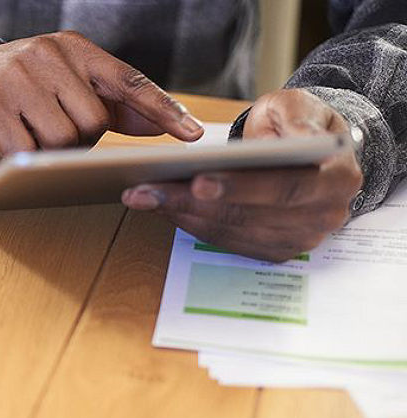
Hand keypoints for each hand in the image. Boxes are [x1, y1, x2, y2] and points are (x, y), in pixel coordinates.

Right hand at [0, 31, 203, 155]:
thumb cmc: (24, 87)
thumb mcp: (67, 83)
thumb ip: (114, 103)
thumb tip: (163, 126)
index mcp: (74, 48)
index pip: (127, 79)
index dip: (162, 108)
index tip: (193, 134)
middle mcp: (47, 55)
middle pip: (94, 120)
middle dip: (84, 140)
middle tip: (63, 137)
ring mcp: (16, 78)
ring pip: (63, 138)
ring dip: (55, 152)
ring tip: (37, 140)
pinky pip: (26, 151)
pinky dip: (26, 161)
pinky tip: (14, 149)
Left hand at [122, 89, 362, 261]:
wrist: (312, 151)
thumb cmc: (300, 124)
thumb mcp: (297, 104)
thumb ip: (287, 118)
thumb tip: (261, 146)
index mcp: (338, 178)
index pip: (286, 188)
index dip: (240, 188)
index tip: (197, 181)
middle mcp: (324, 215)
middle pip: (250, 216)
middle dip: (192, 203)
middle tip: (147, 190)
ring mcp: (300, 238)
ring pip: (233, 232)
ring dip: (182, 216)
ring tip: (142, 196)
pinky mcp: (276, 249)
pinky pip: (227, 242)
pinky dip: (191, 225)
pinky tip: (161, 207)